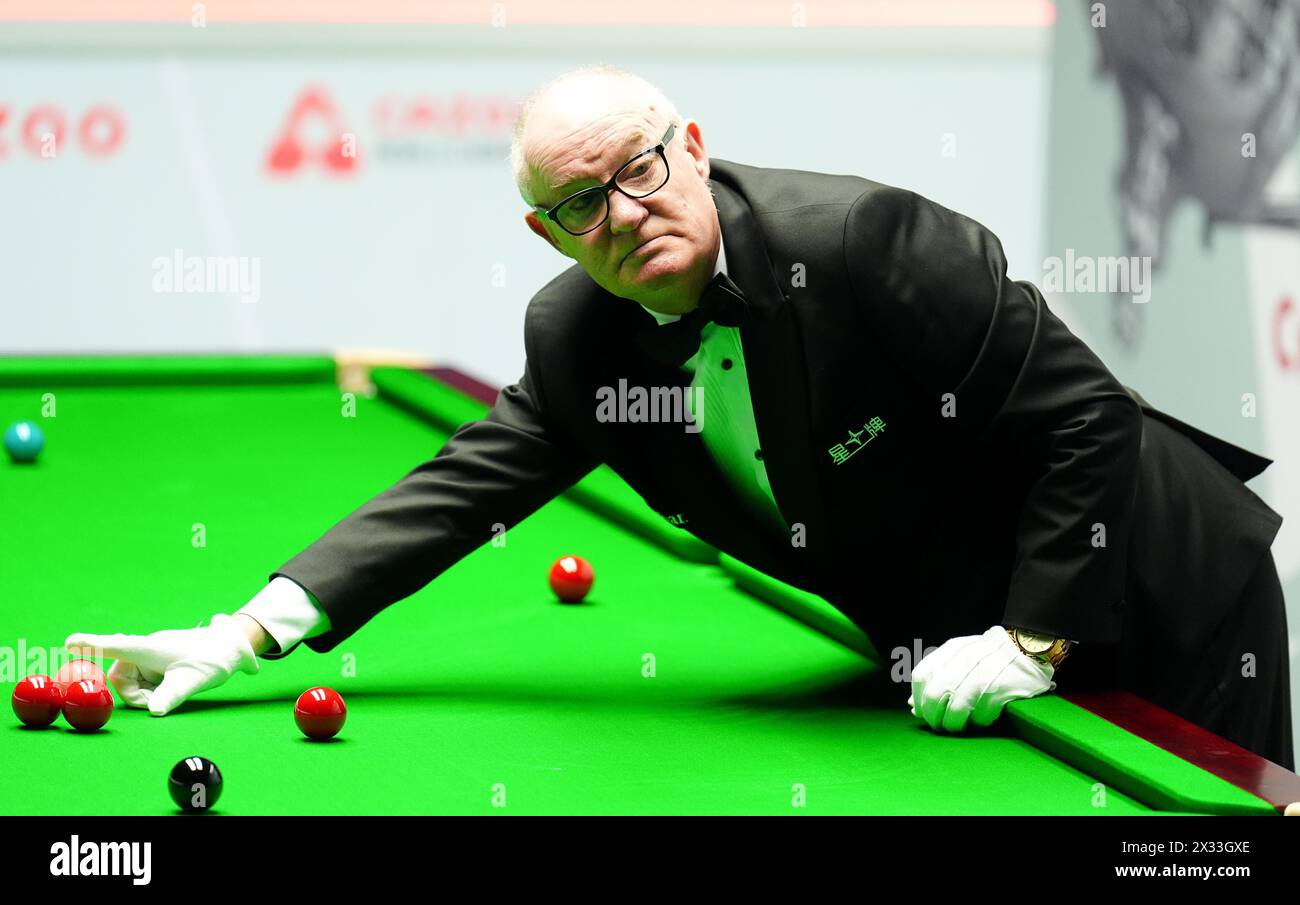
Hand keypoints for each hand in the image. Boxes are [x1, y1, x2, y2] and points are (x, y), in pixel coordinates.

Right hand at [65, 614, 260, 715]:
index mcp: (148, 648)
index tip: (69, 642)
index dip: (91, 645)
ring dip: (144, 694)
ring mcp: (150, 657)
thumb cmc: (211, 659)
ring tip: (171, 692)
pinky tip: (168, 687)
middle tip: (155, 703)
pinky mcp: (156, 664)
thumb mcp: (191, 681)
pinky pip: (142, 682)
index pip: (114, 647)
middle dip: (132, 694)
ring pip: (130, 682)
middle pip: (119, 676)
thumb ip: (171, 696)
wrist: (231, 647)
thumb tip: (155, 711)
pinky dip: (151, 691)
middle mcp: (145, 650)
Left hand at [907, 625, 1055, 732]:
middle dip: (933, 717)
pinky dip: (977, 723)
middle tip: (939, 725)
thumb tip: (913, 705)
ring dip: (953, 725)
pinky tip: (979, 719)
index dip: (919, 698)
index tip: (923, 710)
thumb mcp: (960, 657)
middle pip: (935, 696)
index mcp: (952, 650)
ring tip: (957, 727)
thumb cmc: (988, 656)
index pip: (921, 676)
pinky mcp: (1000, 691)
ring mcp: (983, 676)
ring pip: (955, 711)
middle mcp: (964, 661)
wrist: (1026, 647)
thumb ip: (936, 676)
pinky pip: (980, 717)